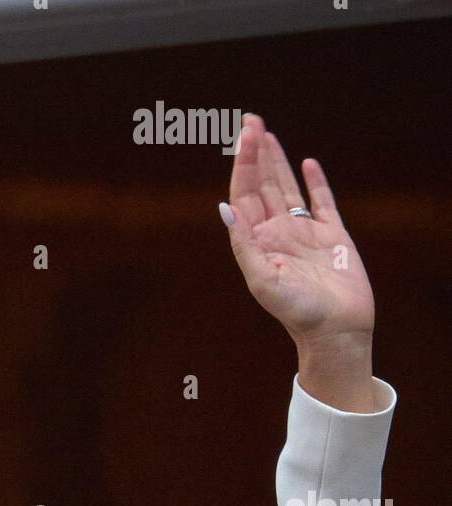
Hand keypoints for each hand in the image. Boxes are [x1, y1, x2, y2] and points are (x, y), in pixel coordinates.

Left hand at [220, 113, 374, 350]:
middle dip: (255, 153)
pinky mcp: (332, 236)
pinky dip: (314, 182)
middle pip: (262, 185)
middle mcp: (278, 233)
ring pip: (287, 188)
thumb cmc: (297, 312)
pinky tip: (307, 164)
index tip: (243, 135)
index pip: (244, 194)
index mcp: (259, 241)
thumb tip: (224, 208)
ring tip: (267, 135)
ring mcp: (305, 232)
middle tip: (251, 120)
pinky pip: (322, 202)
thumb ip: (243, 244)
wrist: (336, 330)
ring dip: (277, 161)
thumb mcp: (263, 280)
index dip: (242, 163)